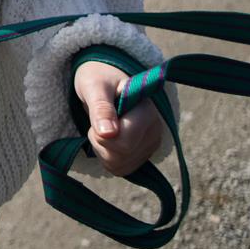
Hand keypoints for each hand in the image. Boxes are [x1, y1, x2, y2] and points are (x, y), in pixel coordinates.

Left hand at [73, 60, 165, 175]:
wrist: (106, 81)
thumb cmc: (99, 79)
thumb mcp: (94, 86)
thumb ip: (101, 108)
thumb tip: (108, 134)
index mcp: (147, 110)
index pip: (124, 142)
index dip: (101, 134)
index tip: (98, 115)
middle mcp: (155, 130)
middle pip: (121, 155)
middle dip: (100, 141)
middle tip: (98, 120)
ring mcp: (151, 144)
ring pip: (119, 165)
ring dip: (102, 149)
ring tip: (104, 126)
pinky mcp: (144, 155)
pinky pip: (120, 169)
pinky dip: (107, 157)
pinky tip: (108, 139)